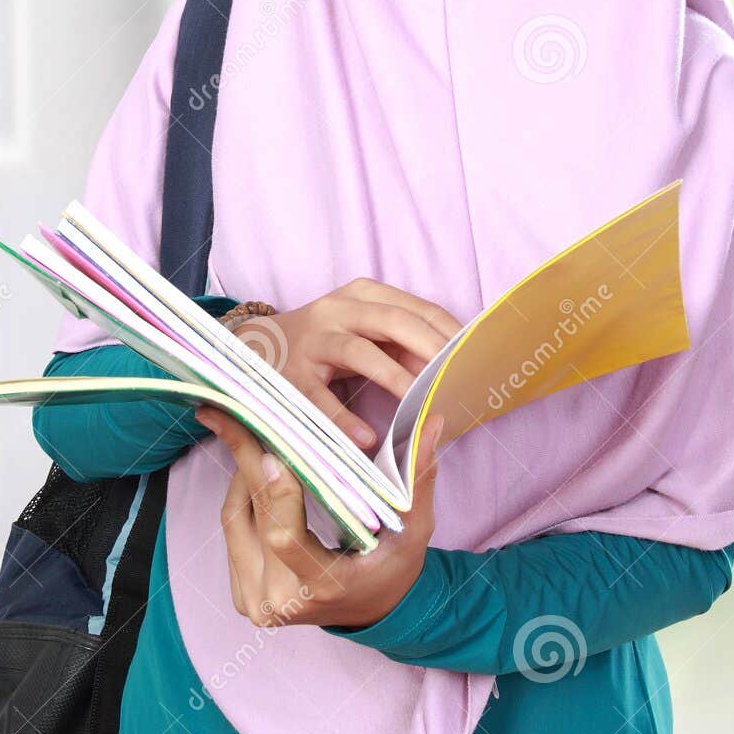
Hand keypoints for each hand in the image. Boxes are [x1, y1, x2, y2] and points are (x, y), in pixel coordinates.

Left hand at [192, 405, 445, 629]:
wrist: (371, 611)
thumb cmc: (394, 567)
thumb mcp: (414, 529)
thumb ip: (416, 477)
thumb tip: (431, 423)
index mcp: (323, 588)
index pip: (285, 539)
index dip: (276, 494)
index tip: (275, 451)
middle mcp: (280, 602)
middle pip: (253, 520)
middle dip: (248, 460)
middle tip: (235, 412)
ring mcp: (255, 601)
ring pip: (234, 519)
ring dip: (242, 472)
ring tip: (248, 429)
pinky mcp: (240, 594)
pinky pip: (232, 530)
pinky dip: (241, 493)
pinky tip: (253, 463)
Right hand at [226, 279, 460, 451]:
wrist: (258, 346)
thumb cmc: (328, 341)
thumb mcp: (364, 331)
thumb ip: (403, 344)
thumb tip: (453, 367)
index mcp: (363, 295)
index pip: (417, 308)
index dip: (448, 331)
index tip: (475, 356)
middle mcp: (338, 310)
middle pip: (393, 322)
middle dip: (430, 348)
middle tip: (457, 377)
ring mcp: (313, 341)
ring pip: (359, 353)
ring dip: (394, 379)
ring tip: (421, 404)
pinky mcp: (292, 375)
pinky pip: (320, 398)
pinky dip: (345, 419)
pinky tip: (367, 439)